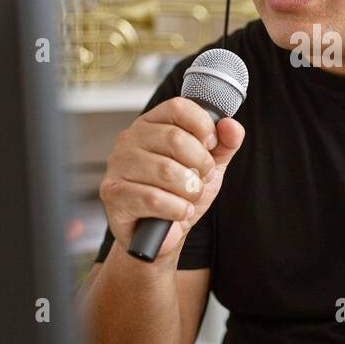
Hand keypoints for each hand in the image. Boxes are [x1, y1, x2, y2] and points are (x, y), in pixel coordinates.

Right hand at [99, 97, 244, 262]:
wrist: (160, 235)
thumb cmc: (180, 194)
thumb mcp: (208, 166)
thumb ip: (224, 144)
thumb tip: (231, 126)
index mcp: (152, 124)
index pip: (179, 107)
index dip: (203, 126)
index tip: (211, 145)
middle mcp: (130, 139)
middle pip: (175, 139)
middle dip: (200, 164)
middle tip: (201, 180)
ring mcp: (118, 165)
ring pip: (166, 171)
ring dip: (189, 190)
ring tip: (189, 198)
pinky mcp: (112, 193)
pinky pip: (153, 199)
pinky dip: (176, 209)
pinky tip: (179, 212)